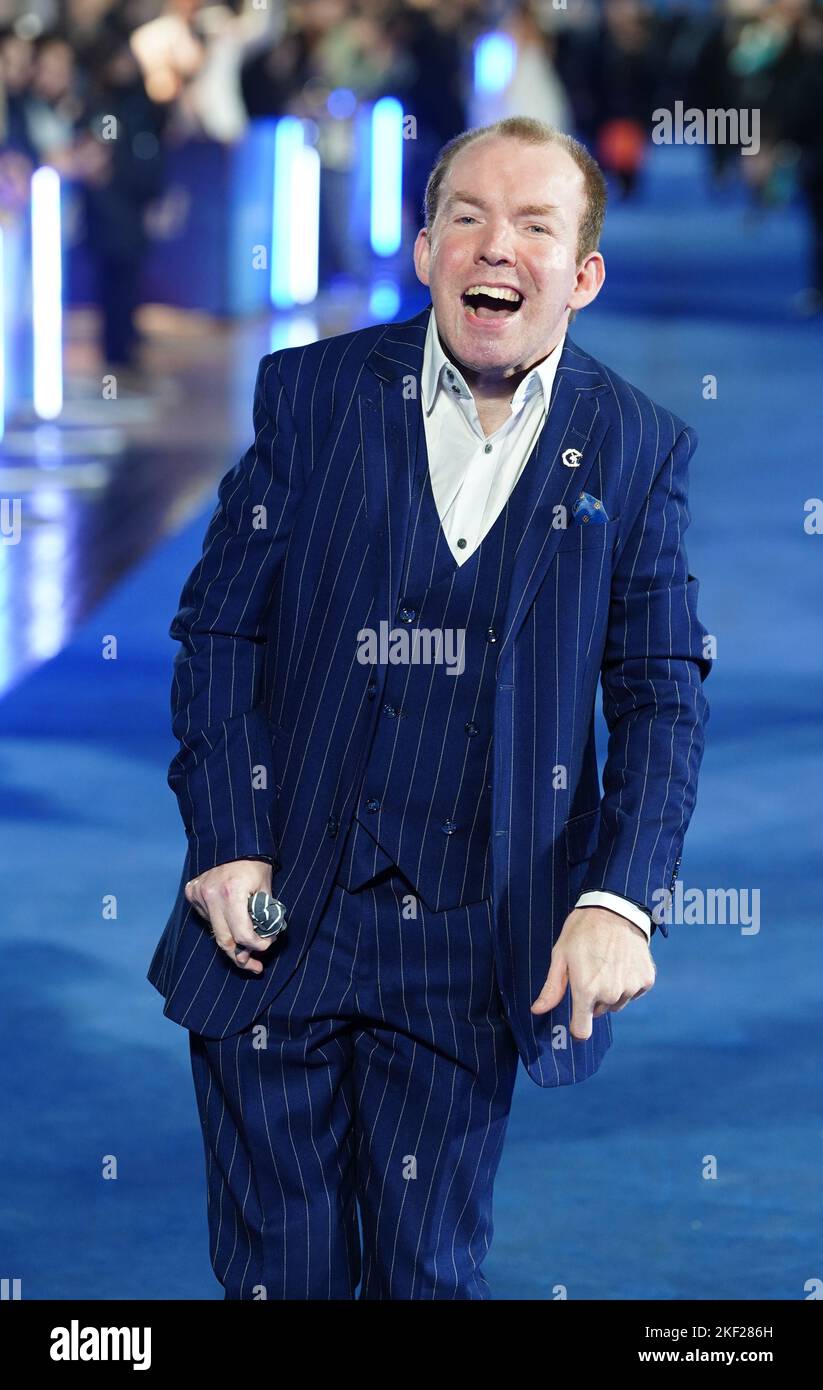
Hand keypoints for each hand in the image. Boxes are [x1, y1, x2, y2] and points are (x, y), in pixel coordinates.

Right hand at [185, 860, 274, 974]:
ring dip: (231, 943)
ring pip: (214, 931)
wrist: (234, 840)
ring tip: (245, 951)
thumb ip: (263, 915)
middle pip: (224, 940)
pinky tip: (231, 922)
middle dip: (241, 957)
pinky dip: (220, 924)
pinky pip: (207, 918)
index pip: (242, 934)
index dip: (257, 945)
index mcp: (232, 892)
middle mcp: (211, 894)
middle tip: (254, 966)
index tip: (267, 945)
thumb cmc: (255, 864)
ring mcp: (199, 893)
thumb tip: (261, 941)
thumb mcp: (265, 888)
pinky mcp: (192, 892)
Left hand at [530, 906, 655, 1039]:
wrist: (616, 908)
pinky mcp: (646, 980)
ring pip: (616, 1003)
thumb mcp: (561, 955)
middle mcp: (611, 994)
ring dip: (611, 991)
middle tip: (589, 971)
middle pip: (598, 1012)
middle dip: (592, 998)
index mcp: (586, 991)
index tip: (575, 1019)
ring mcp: (631, 987)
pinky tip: (622, 962)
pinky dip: (628, 982)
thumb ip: (552, 988)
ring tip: (606, 964)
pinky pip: (634, 992)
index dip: (576, 1027)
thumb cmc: (582, 930)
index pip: (582, 1030)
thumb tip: (537, 1010)